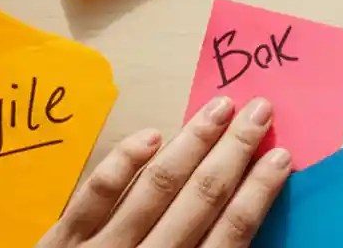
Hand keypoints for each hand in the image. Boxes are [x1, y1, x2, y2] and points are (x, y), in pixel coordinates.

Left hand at [37, 97, 289, 247]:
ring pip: (156, 187)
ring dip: (193, 142)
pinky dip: (122, 164)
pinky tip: (151, 136)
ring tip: (219, 108)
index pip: (232, 232)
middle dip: (235, 151)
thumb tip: (242, 225)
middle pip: (201, 199)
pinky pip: (94, 196)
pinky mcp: (60, 245)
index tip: (281, 155)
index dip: (259, 191)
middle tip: (259, 109)